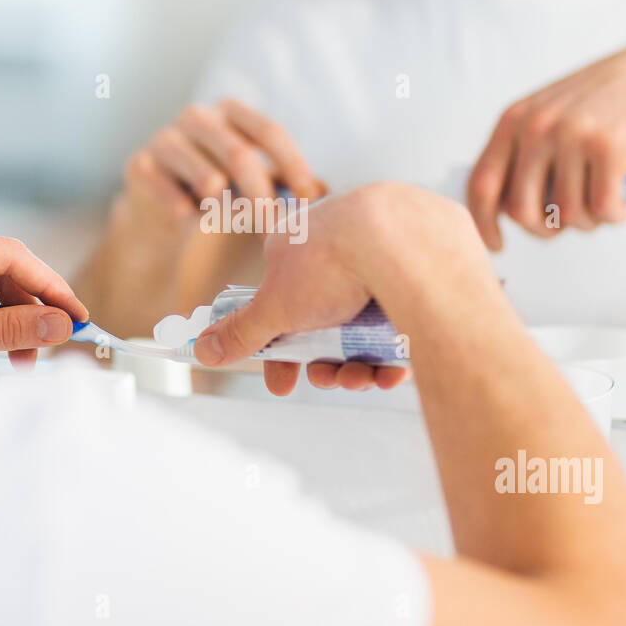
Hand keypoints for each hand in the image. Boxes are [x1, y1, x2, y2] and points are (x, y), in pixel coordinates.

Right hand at [123, 99, 325, 223]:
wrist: (157, 206)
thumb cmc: (216, 189)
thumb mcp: (251, 180)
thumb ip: (283, 179)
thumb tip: (328, 192)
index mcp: (230, 113)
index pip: (268, 131)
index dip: (293, 165)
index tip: (311, 199)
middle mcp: (197, 117)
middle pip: (240, 155)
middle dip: (264, 197)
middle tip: (276, 230)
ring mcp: (165, 139)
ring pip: (206, 174)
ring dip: (225, 206)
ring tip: (230, 222)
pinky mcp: (139, 165)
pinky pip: (167, 190)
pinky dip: (183, 209)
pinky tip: (188, 218)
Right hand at [193, 183, 487, 395]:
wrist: (407, 241)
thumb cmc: (335, 261)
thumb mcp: (274, 307)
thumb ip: (240, 331)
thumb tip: (202, 349)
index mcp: (300, 244)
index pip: (282, 305)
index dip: (280, 351)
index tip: (283, 383)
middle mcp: (343, 246)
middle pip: (327, 322)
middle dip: (327, 363)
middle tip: (333, 381)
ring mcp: (385, 256)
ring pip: (368, 326)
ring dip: (360, 364)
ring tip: (367, 378)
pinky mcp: (423, 269)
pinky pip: (404, 319)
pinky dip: (397, 349)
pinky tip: (397, 369)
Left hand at [467, 45, 625, 249]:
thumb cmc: (602, 103)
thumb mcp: (548, 114)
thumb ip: (521, 154)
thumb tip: (502, 210)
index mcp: (514, 120)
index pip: (481, 184)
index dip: (484, 224)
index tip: (498, 246)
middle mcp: (537, 126)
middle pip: (522, 211)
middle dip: (545, 229)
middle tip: (565, 225)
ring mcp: (573, 135)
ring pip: (566, 214)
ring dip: (587, 221)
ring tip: (602, 202)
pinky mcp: (610, 147)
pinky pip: (601, 209)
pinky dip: (614, 216)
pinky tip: (622, 204)